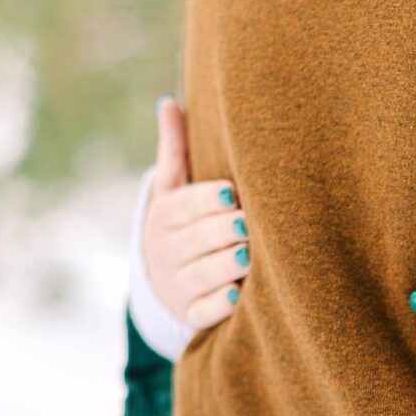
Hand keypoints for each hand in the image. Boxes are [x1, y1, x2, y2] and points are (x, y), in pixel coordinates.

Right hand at [142, 97, 250, 329]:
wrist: (162, 281)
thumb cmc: (183, 224)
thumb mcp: (172, 189)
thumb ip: (176, 150)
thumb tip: (168, 101)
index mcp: (165, 215)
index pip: (188, 205)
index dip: (210, 199)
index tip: (234, 193)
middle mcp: (167, 251)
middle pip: (201, 238)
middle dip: (227, 230)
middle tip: (253, 223)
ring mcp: (178, 285)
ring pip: (205, 274)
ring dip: (229, 264)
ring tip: (252, 255)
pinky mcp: (191, 314)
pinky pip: (205, 311)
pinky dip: (220, 304)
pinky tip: (239, 295)